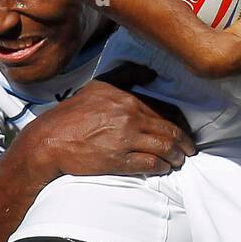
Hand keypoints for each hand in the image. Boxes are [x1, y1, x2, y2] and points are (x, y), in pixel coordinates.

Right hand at [31, 65, 195, 176]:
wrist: (50, 139)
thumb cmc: (73, 112)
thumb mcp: (98, 85)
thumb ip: (125, 75)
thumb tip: (150, 72)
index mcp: (128, 100)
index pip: (164, 111)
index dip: (180, 124)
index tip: (185, 132)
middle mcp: (130, 118)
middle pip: (168, 131)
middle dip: (184, 143)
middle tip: (190, 150)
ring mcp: (125, 140)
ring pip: (163, 149)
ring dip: (176, 157)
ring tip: (179, 161)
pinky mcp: (118, 160)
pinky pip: (149, 164)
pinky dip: (161, 168)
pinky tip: (164, 169)